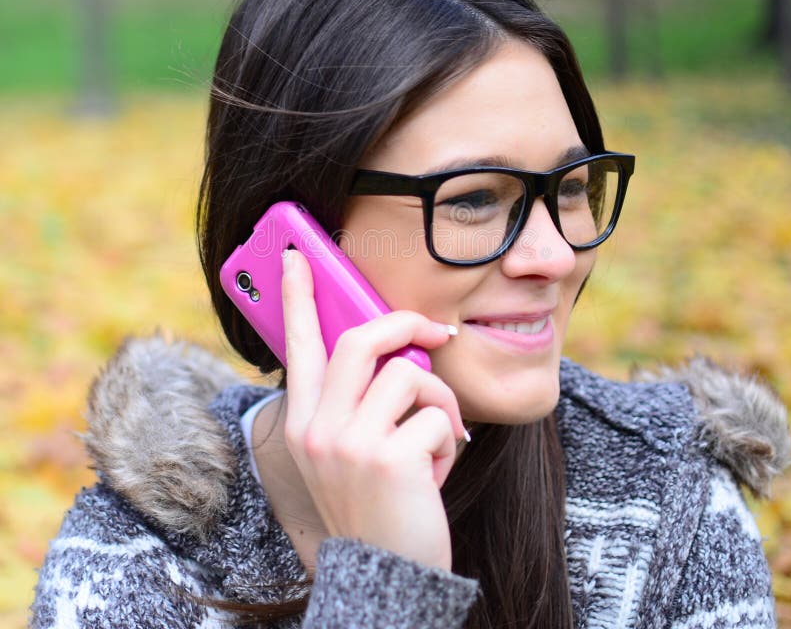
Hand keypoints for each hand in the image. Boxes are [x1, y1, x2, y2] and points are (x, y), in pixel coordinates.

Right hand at [280, 248, 465, 571]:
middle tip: (435, 332)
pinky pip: (437, 416)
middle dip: (404, 325)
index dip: (296, 298)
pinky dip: (449, 440)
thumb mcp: (350, 452)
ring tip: (440, 436)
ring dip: (440, 402)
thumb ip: (360, 402)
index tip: (295, 257)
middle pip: (360, 340)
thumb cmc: (377, 504)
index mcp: (303, 424)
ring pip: (409, 376)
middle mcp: (318, 428)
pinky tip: (437, 471)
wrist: (388, 577)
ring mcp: (350, 442)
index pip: (297, 347)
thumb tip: (400, 350)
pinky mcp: (390, 457)